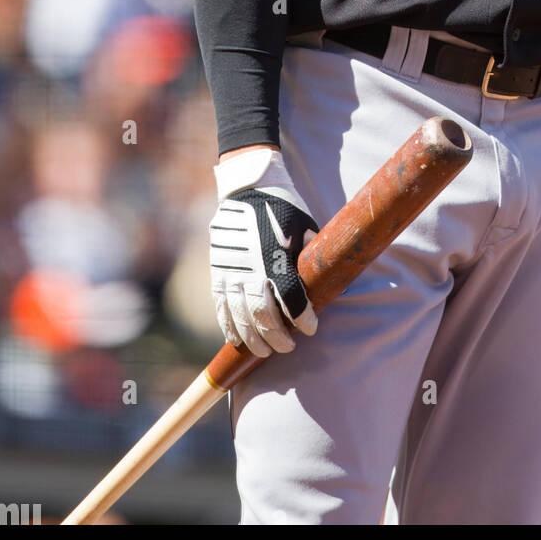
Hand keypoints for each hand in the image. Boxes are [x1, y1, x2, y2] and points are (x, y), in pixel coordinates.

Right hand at [210, 146, 319, 356]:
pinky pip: (222, 308)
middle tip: (289, 346)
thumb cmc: (284, 207)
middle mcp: (252, 269)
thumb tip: (323, 282)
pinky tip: (239, 341)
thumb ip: (310, 256)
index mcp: (277, 258)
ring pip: (241, 318)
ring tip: (266, 351)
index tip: (311, 329)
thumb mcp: (306, 227)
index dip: (303, 320)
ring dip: (254, 340)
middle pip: (264, 317)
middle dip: (278, 337)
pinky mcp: (217, 273)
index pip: (292, 300)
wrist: (248, 188)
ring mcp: (231, 272)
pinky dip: (230, 328)